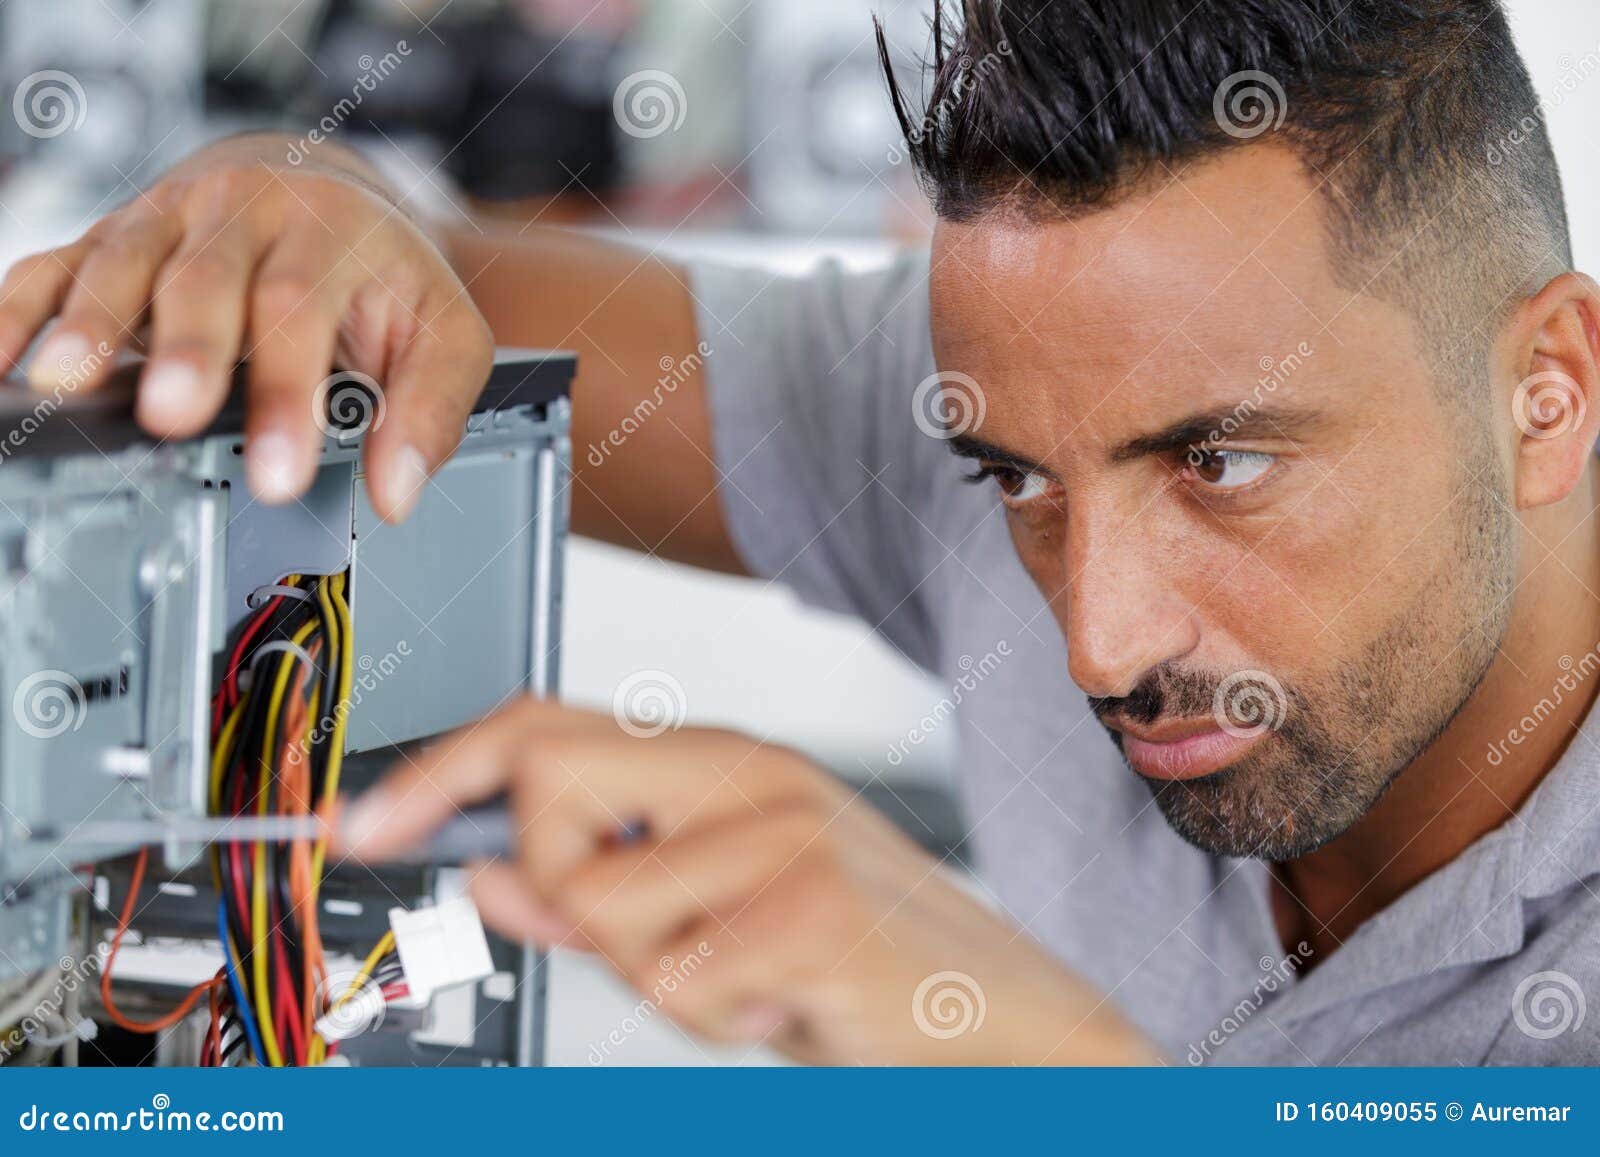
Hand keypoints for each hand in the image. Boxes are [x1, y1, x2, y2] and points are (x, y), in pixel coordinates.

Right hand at [0, 137, 492, 520]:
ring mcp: (172, 218)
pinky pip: (56, 264)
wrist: (328, 188)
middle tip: (172, 416)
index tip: (278, 472)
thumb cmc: (382, 272)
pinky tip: (6, 363)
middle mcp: (245, 213)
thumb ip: (430, 409)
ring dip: (90, 325)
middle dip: (188, 352)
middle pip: (208, 280)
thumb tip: (396, 491)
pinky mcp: (116, 235)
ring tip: (63, 386)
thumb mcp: (443, 332)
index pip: (303, 312)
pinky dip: (20, 310)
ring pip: (124, 262)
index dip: (288, 396)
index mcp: (330, 231)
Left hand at [339, 699, 1157, 1064]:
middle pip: (549, 781)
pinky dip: (712, 1020)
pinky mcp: (810, 911)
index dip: (437, 771)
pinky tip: (782, 1005)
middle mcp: (747, 774)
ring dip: (653, 979)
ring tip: (741, 981)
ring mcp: (783, 834)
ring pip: (601, 908)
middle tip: (637, 934)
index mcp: (720, 759)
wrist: (1004, 1011)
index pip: (546, 724)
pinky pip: (677, 981)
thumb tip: (479, 873)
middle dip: (550, 882)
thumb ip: (596, 886)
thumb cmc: (858, 954)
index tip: (361, 825)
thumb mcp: (713, 913)